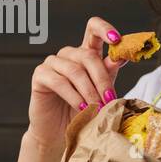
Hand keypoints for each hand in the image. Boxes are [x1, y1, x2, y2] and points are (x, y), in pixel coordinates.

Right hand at [26, 15, 128, 149]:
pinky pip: (59, 81)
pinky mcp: (40, 75)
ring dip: (90, 91)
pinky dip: (74, 96)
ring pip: (75, 70)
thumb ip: (109, 74)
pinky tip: (81, 108)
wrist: (62, 132)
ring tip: (97, 108)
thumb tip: (120, 58)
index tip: (117, 40)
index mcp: (87, 53)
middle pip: (88, 55)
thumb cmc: (84, 111)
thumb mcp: (101, 92)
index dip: (104, 29)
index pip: (93, 29)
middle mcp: (69, 55)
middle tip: (110, 100)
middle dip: (102, 79)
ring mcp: (53, 63)